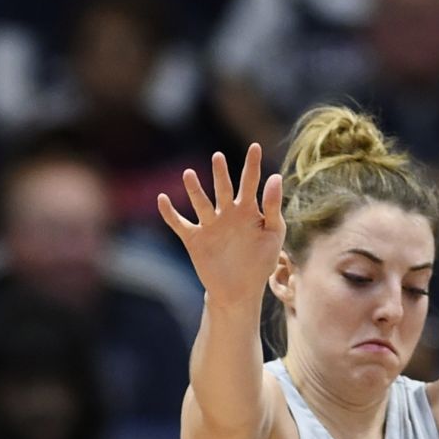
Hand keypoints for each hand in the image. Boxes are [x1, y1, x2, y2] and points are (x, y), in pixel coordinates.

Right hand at [158, 142, 284, 305]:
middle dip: (220, 174)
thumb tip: (275, 176)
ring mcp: (210, 225)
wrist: (240, 292)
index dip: (252, 165)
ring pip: (201, 202)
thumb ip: (273, 207)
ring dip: (195, 190)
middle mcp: (227, 213)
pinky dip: (170, 213)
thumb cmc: (260, 263)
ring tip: (189, 174)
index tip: (255, 146)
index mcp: (248, 211)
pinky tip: (163, 200)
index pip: (250, 182)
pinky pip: (179, 223)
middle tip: (218, 158)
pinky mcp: (195, 239)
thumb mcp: (273, 235)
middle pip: (223, 188)